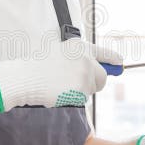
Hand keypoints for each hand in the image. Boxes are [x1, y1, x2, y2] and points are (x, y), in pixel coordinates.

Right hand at [0, 39, 122, 109]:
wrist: (24, 77)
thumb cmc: (37, 67)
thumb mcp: (58, 54)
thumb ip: (77, 59)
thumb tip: (97, 72)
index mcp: (79, 46)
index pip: (104, 53)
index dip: (114, 60)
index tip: (120, 64)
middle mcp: (85, 57)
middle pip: (103, 76)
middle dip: (95, 83)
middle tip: (78, 84)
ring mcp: (85, 72)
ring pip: (92, 88)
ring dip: (82, 90)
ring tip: (61, 85)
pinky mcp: (82, 87)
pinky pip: (83, 97)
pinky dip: (74, 97)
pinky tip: (59, 91)